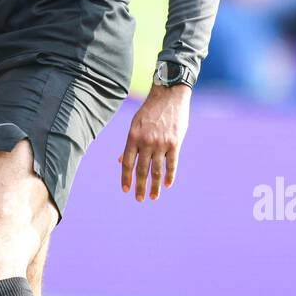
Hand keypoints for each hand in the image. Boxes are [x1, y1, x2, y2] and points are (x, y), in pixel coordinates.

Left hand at [118, 84, 190, 200]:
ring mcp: (161, 143)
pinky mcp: (175, 143)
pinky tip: (167, 185)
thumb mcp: (135, 124)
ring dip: (154, 186)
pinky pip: (172, 164)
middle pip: (142, 170)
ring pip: (157, 170)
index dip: (126, 178)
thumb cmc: (150, 111)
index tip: (126, 190)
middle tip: (139, 199)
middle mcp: (146, 141)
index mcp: (133, 137)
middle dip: (140, 186)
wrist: (169, 95)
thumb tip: (120, 161)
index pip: (127, 162)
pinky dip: (169, 176)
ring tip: (153, 197)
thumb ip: (130, 144)